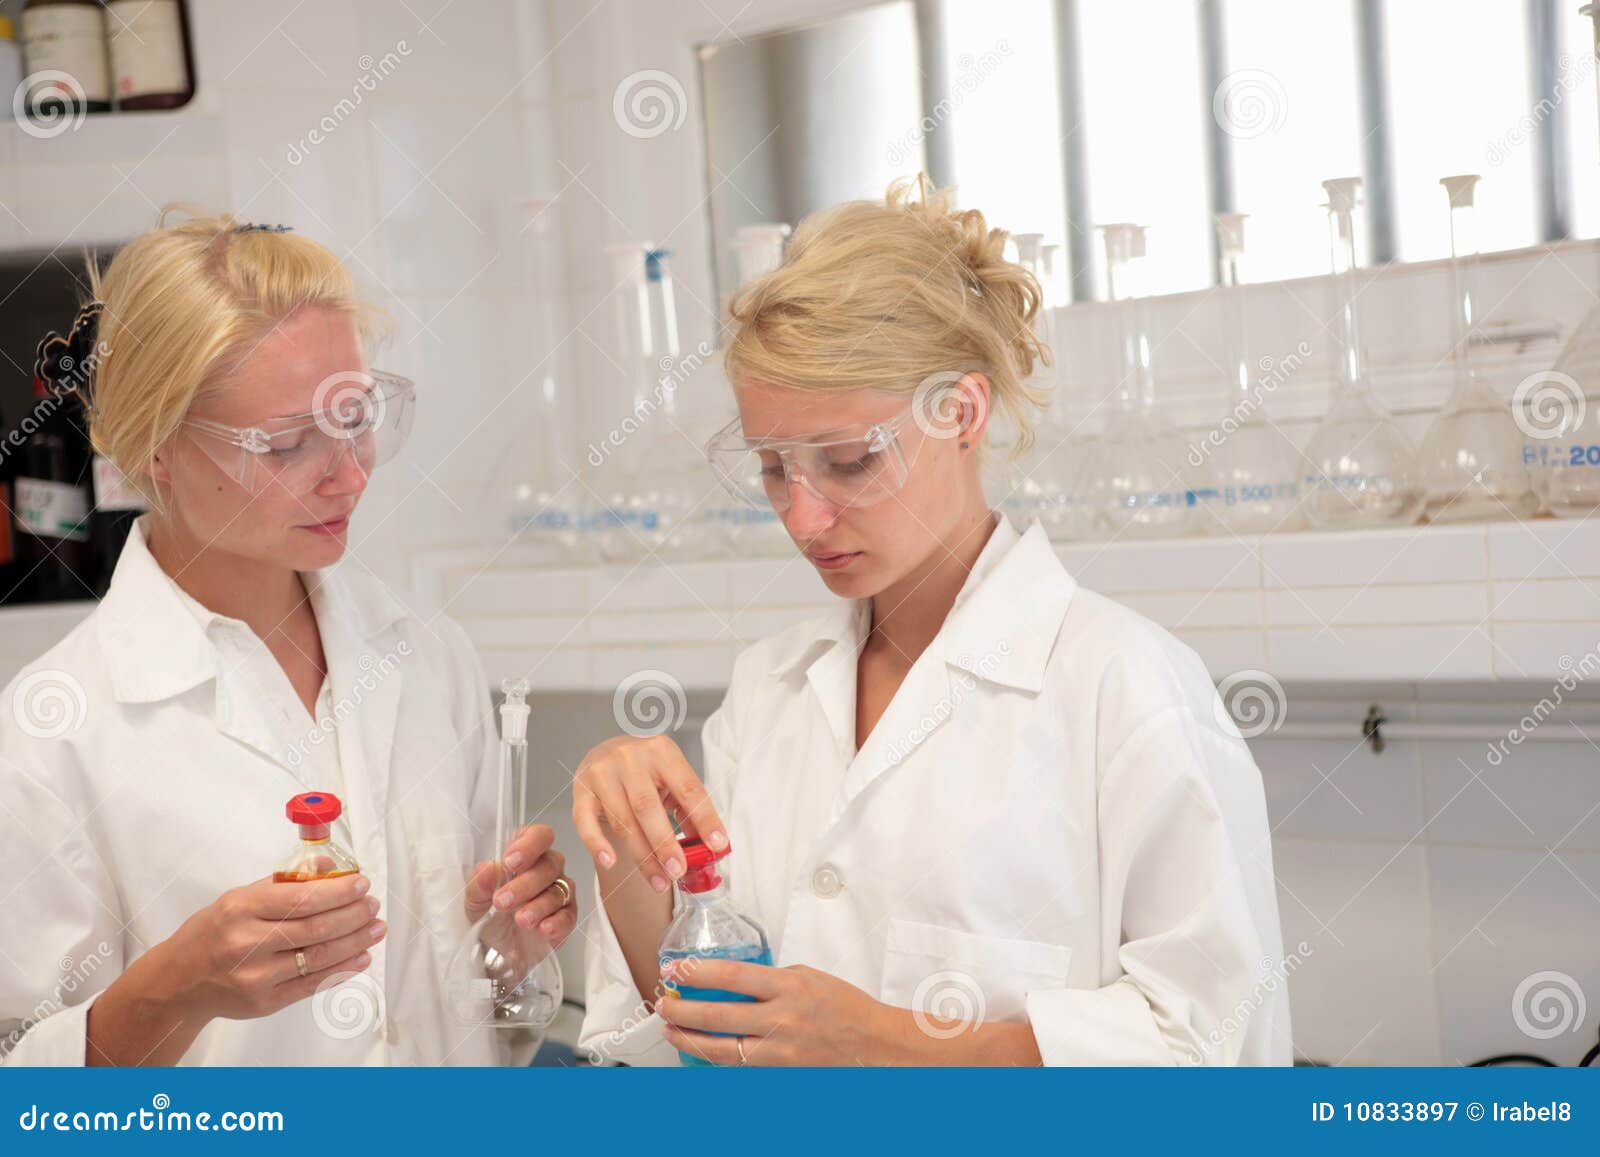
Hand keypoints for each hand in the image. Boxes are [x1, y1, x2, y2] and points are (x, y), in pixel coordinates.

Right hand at [163, 873, 383, 1022]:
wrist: (179, 980)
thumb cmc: (214, 931)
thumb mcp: (241, 896)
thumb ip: (285, 882)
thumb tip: (328, 866)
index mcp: (242, 908)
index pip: (303, 898)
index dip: (339, 892)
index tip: (362, 884)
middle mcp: (247, 943)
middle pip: (316, 928)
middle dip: (354, 915)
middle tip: (373, 906)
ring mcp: (255, 976)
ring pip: (319, 957)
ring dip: (356, 942)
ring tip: (376, 929)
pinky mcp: (263, 1002)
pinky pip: (312, 985)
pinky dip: (342, 970)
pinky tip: (361, 957)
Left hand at [464, 823, 576, 946]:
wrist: (494, 951)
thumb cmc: (487, 917)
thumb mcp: (473, 901)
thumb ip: (478, 883)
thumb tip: (488, 868)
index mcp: (525, 856)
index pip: (538, 835)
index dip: (529, 844)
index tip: (510, 862)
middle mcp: (546, 870)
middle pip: (550, 864)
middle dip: (526, 883)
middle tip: (503, 901)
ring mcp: (559, 894)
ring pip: (559, 890)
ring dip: (539, 905)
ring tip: (520, 920)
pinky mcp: (565, 919)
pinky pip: (569, 915)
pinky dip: (557, 922)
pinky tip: (543, 929)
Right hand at [571, 734, 726, 891]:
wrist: (606, 753)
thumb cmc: (645, 771)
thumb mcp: (671, 780)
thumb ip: (689, 810)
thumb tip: (712, 846)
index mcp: (662, 751)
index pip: (688, 788)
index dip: (705, 818)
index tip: (717, 845)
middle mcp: (629, 757)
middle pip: (648, 806)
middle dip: (665, 843)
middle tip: (678, 871)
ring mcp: (602, 773)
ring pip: (623, 820)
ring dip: (642, 856)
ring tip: (659, 881)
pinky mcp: (581, 791)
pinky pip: (585, 822)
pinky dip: (597, 844)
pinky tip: (610, 862)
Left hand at [657, 959, 899, 1065]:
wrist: (871, 1040)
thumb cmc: (842, 1003)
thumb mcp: (805, 975)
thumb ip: (769, 978)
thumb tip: (732, 980)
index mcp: (788, 985)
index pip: (732, 976)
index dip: (697, 973)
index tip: (675, 970)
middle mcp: (781, 1018)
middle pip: (719, 1015)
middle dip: (684, 1010)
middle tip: (664, 1003)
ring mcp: (780, 1048)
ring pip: (722, 1048)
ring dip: (690, 1039)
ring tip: (671, 1030)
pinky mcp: (780, 1068)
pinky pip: (739, 1063)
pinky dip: (715, 1056)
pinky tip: (700, 1048)